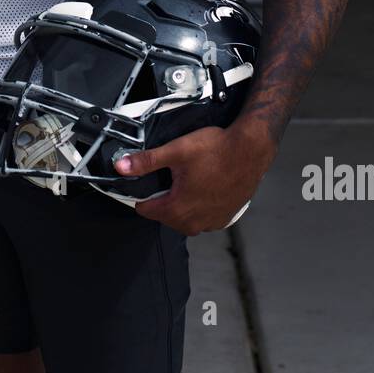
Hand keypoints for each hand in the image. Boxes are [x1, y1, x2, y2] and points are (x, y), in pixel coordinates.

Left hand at [113, 119, 275, 234]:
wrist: (251, 150)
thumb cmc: (218, 150)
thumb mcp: (176, 151)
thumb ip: (146, 161)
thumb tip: (121, 166)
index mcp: (177, 209)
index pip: (145, 209)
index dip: (142, 193)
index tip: (148, 180)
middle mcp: (194, 222)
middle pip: (164, 214)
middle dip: (164, 196)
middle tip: (173, 175)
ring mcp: (211, 222)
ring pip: (184, 217)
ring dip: (182, 202)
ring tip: (190, 179)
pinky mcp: (224, 219)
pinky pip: (202, 217)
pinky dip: (200, 205)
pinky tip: (205, 186)